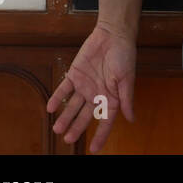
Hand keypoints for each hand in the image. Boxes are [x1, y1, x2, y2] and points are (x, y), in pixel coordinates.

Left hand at [46, 22, 137, 151]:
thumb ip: (127, 99)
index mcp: (112, 97)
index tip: (94, 149)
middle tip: (68, 140)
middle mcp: (97, 94)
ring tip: (57, 129)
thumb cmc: (124, 55)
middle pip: (86, 116)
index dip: (101, 135)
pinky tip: (51, 108)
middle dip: (77, 128)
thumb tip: (131, 119)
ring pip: (73, 106)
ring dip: (65, 117)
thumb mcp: (127, 79)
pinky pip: (64, 89)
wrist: (113, 34)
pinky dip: (57, 98)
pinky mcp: (74, 75)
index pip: (106, 121)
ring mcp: (84, 85)